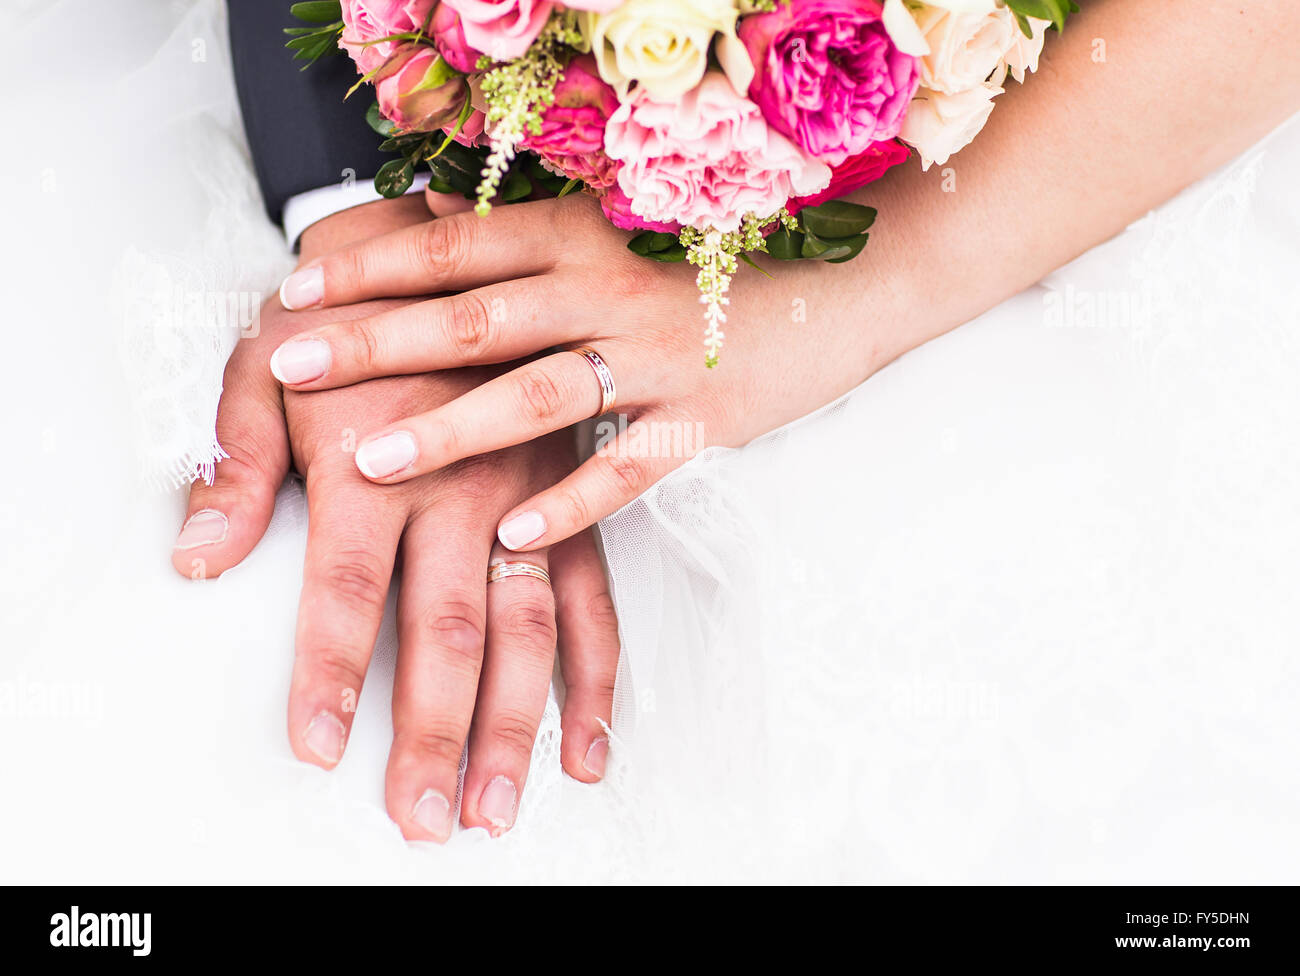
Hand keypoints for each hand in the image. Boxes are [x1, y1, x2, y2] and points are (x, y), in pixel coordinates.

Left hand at [172, 198, 618, 840]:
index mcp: (376, 456)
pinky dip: (595, 659)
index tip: (319, 752)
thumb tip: (197, 557)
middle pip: (447, 627)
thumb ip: (236, 460)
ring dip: (520, 719)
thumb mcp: (267, 362)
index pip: (341, 593)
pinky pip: (597, 579)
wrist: (460, 230)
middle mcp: (465, 479)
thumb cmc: (354, 298)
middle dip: (435, 730)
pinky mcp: (578, 477)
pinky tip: (588, 730)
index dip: (327, 678)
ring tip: (505, 798)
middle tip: (427, 816)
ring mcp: (532, 480)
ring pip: (531, 619)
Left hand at [260, 0, 1299, 555]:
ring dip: (449, 429)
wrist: (860, 273)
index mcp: (585, 230)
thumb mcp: (634, 222)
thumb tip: (444, 230)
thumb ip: (543, 237)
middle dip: (374, 343)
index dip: (367, 265)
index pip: (453, 244)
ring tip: (372, 460)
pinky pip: (623, 470)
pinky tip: (508, 539)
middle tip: (292, 368)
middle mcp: (609, 287)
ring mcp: (657, 358)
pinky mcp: (703, 421)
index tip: (292, 291)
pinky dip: (565, 504)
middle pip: (471, 316)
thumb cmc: (734, 245)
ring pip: (535, 394)